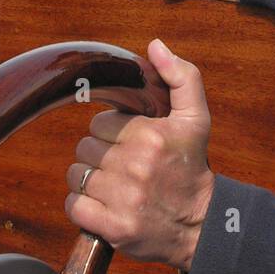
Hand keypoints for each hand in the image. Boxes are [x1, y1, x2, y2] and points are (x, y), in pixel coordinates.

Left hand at [65, 39, 215, 270]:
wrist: (201, 226)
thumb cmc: (192, 168)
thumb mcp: (196, 118)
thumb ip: (180, 76)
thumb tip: (154, 46)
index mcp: (151, 135)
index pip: (100, 123)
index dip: (112, 132)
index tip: (130, 143)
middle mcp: (135, 166)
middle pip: (85, 148)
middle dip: (101, 155)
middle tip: (124, 166)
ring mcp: (122, 198)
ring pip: (77, 174)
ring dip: (90, 180)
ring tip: (115, 185)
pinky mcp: (112, 226)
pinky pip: (73, 204)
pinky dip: (83, 205)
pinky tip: (104, 204)